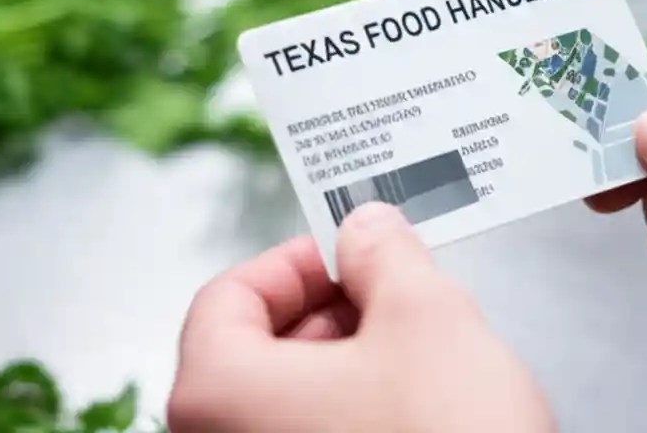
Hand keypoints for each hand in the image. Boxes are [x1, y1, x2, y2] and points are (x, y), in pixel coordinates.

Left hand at [169, 202, 553, 432]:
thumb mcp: (428, 319)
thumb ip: (387, 257)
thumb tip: (368, 232)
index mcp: (218, 393)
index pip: (228, 296)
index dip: (297, 262)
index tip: (350, 253)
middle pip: (253, 351)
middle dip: (332, 313)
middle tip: (395, 296)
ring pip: (287, 404)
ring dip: (347, 366)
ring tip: (419, 359)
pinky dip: (352, 417)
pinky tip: (414, 415)